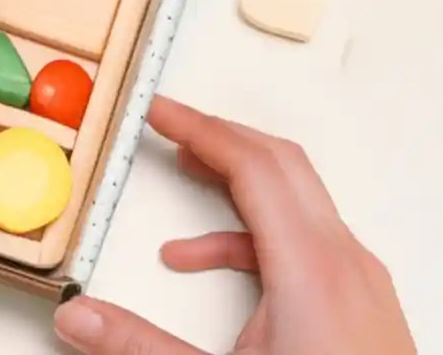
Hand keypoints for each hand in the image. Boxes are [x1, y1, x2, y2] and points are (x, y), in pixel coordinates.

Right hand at [54, 97, 415, 354]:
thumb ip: (142, 345)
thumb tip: (82, 315)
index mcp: (312, 269)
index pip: (253, 165)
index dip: (199, 128)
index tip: (158, 111)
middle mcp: (345, 263)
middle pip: (281, 164)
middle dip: (219, 136)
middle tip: (169, 124)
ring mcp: (360, 281)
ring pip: (296, 200)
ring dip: (236, 184)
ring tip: (182, 179)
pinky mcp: (361, 302)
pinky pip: (306, 240)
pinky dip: (252, 235)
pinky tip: (205, 264)